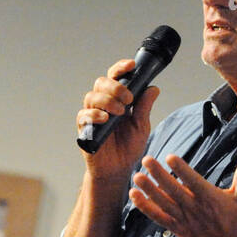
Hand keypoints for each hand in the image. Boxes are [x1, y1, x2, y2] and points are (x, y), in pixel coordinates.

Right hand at [77, 60, 160, 181]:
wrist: (118, 170)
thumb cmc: (128, 148)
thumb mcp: (141, 126)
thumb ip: (144, 107)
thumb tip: (153, 88)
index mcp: (116, 99)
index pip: (115, 77)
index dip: (121, 68)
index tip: (132, 65)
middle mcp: (102, 104)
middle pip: (101, 82)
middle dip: (115, 86)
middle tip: (129, 98)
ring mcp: (92, 116)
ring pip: (92, 96)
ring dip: (107, 100)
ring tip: (120, 112)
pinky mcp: (84, 129)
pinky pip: (83, 115)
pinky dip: (94, 114)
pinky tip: (105, 119)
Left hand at [129, 151, 236, 236]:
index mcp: (210, 198)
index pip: (193, 181)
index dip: (182, 169)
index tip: (170, 157)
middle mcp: (195, 209)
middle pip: (174, 190)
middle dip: (158, 175)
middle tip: (146, 160)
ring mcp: (185, 220)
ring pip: (163, 203)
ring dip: (148, 190)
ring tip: (136, 177)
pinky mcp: (178, 229)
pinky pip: (159, 218)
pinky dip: (146, 208)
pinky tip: (135, 197)